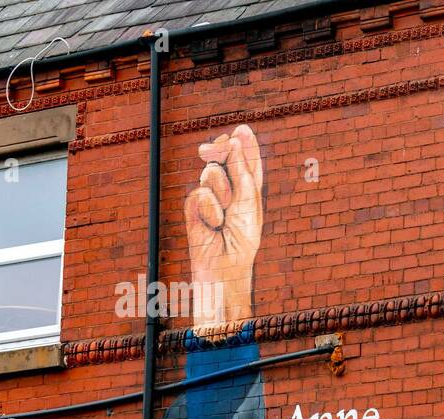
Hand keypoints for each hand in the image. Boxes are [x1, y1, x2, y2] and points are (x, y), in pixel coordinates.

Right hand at [183, 124, 262, 331]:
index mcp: (247, 186)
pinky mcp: (194, 205)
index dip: (244, 143)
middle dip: (225, 151)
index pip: (246, 158)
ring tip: (227, 213)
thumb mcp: (249, 203)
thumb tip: (232, 141)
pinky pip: (200, 192)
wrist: (227, 265)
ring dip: (223, 191)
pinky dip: (211, 209)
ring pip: (212, 172)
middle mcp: (228, 187)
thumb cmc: (243, 238)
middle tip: (222, 149)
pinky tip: (214, 224)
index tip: (242, 129)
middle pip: (224, 155)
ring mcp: (210, 194)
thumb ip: (242, 173)